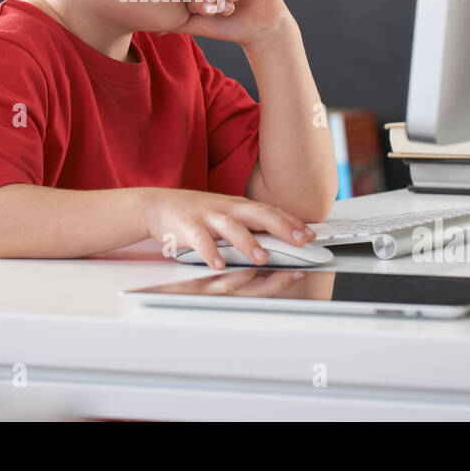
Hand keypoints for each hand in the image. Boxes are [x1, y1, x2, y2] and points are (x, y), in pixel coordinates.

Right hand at [143, 188, 317, 269]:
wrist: (158, 205)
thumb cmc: (195, 213)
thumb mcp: (226, 214)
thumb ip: (249, 224)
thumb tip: (280, 237)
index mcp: (238, 206)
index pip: (271, 212)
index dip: (292, 222)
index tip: (312, 234)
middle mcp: (226, 209)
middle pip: (258, 214)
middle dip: (282, 227)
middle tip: (300, 241)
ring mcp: (207, 217)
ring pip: (231, 227)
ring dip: (248, 242)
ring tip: (262, 258)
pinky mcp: (187, 227)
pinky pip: (200, 241)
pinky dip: (210, 253)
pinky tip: (218, 265)